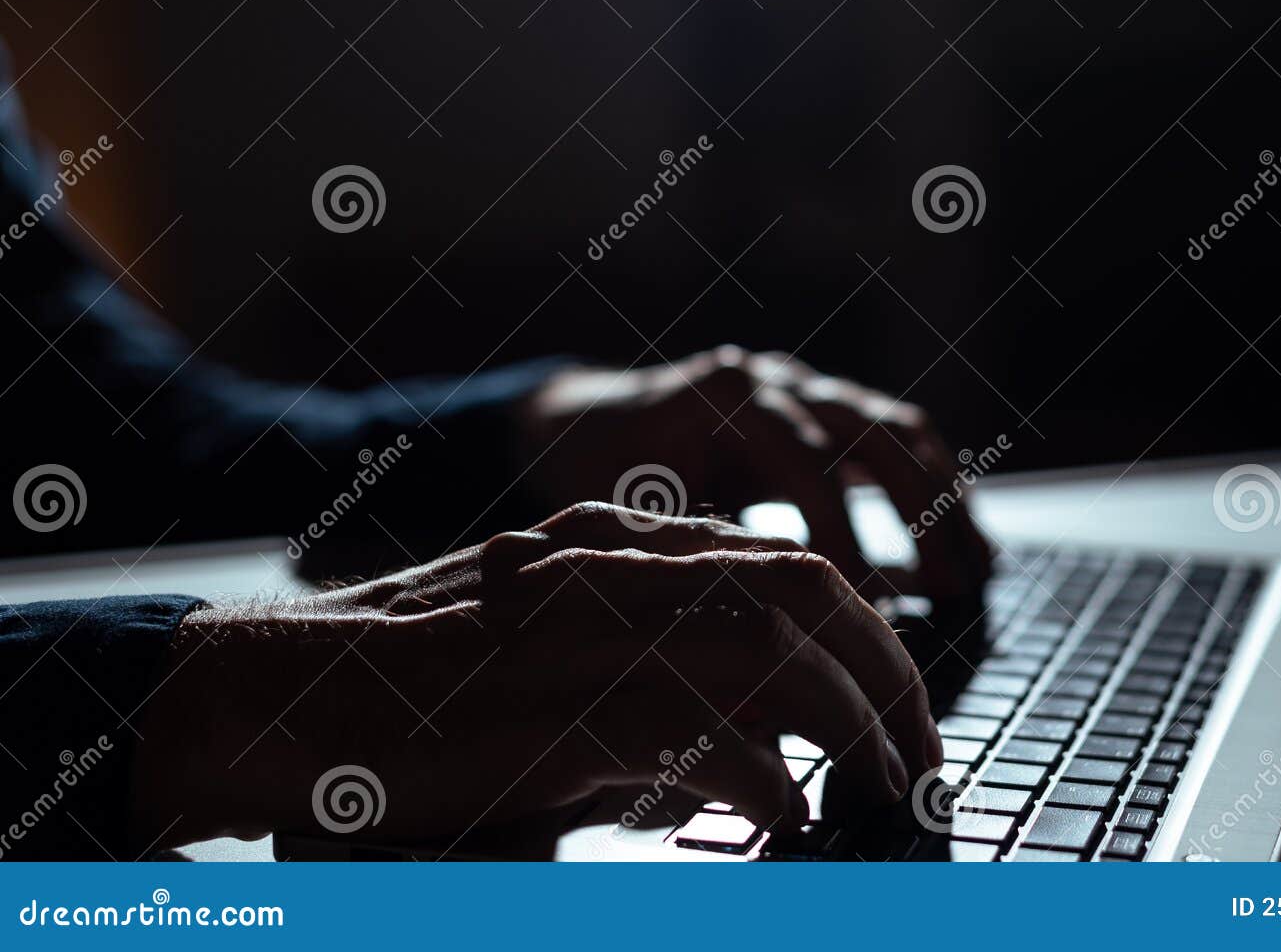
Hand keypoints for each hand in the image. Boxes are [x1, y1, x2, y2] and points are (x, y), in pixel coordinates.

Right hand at [129, 505, 941, 849]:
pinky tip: (788, 818)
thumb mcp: (545, 645)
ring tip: (886, 784)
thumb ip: (646, 670)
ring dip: (853, 720)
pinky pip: (705, 736)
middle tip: (919, 748)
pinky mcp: (557, 708)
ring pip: (776, 650)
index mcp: (615, 542)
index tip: (894, 696)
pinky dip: (768, 780)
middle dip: (886, 669)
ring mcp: (589, 629)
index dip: (861, 630)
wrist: (281, 692)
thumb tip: (753, 745)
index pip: (782, 560)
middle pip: (804, 590)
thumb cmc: (412, 682)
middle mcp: (614, 565)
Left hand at [522, 346, 992, 597]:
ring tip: (975, 572)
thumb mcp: (623, 517)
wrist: (586, 420)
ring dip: (943, 500)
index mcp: (719, 398)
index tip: (866, 602)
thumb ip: (678, 565)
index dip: (840, 532)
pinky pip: (899, 437)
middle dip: (916, 511)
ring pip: (898, 428)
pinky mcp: (827, 409)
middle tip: (947, 588)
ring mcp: (806, 388)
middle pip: (870, 430)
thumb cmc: (601, 480)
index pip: (802, 460)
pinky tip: (963, 548)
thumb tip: (732, 662)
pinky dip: (938, 490)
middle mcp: (773, 382)